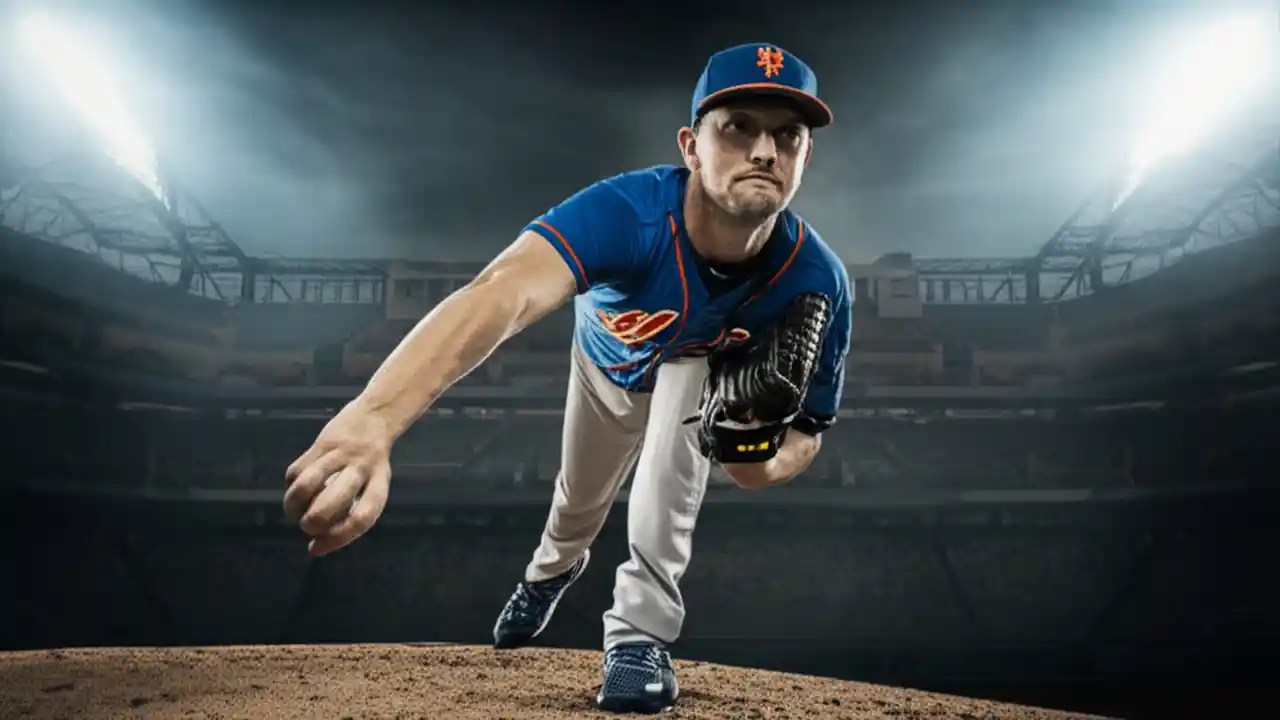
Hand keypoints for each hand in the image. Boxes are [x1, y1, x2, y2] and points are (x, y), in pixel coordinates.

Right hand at [283, 399, 393, 556]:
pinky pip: (297, 470)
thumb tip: (319, 541)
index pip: (363, 517)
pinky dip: (291, 486)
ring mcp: (341, 454)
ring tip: (294, 512)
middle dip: (313, 522)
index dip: (338, 538)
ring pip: (308, 483)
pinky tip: (297, 490)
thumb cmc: (371, 462)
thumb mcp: (374, 483)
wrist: (375, 416)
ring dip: (294, 505)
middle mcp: (362, 469)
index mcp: (379, 483)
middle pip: (334, 501)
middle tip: (307, 527)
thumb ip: (354, 508)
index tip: (315, 548)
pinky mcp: (322, 443)